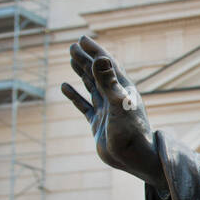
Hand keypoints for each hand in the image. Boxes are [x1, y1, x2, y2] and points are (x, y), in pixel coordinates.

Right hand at [61, 34, 167, 195]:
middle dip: (86, 59)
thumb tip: (100, 57)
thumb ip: (108, 81)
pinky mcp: (98, 123)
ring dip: (82, 73)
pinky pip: (84, 105)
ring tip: (72, 59)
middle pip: (98, 73)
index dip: (95, 51)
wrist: (134, 159)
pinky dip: (74, 96)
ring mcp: (106, 110)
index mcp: (122, 89)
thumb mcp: (118, 103)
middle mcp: (115, 97)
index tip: (82, 39)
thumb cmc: (131, 132)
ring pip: (91, 87)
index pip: (107, 65)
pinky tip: (65, 87)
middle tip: (72, 46)